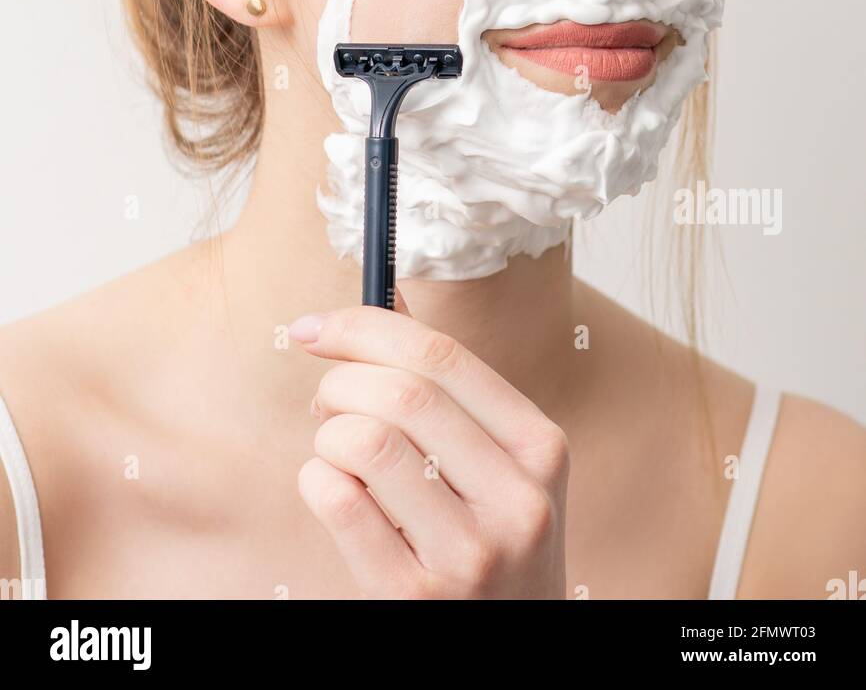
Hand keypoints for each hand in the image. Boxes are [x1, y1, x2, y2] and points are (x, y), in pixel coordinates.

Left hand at [290, 289, 569, 599]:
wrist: (513, 643)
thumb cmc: (491, 541)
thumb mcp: (501, 467)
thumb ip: (450, 391)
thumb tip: (382, 299)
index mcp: (540, 446)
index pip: (442, 355)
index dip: (364, 327)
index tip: (315, 328)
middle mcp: (517, 499)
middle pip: (402, 392)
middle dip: (340, 381)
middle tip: (324, 400)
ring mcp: (470, 555)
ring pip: (365, 442)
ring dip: (328, 435)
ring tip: (336, 452)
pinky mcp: (415, 598)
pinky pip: (340, 502)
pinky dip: (315, 481)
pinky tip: (332, 492)